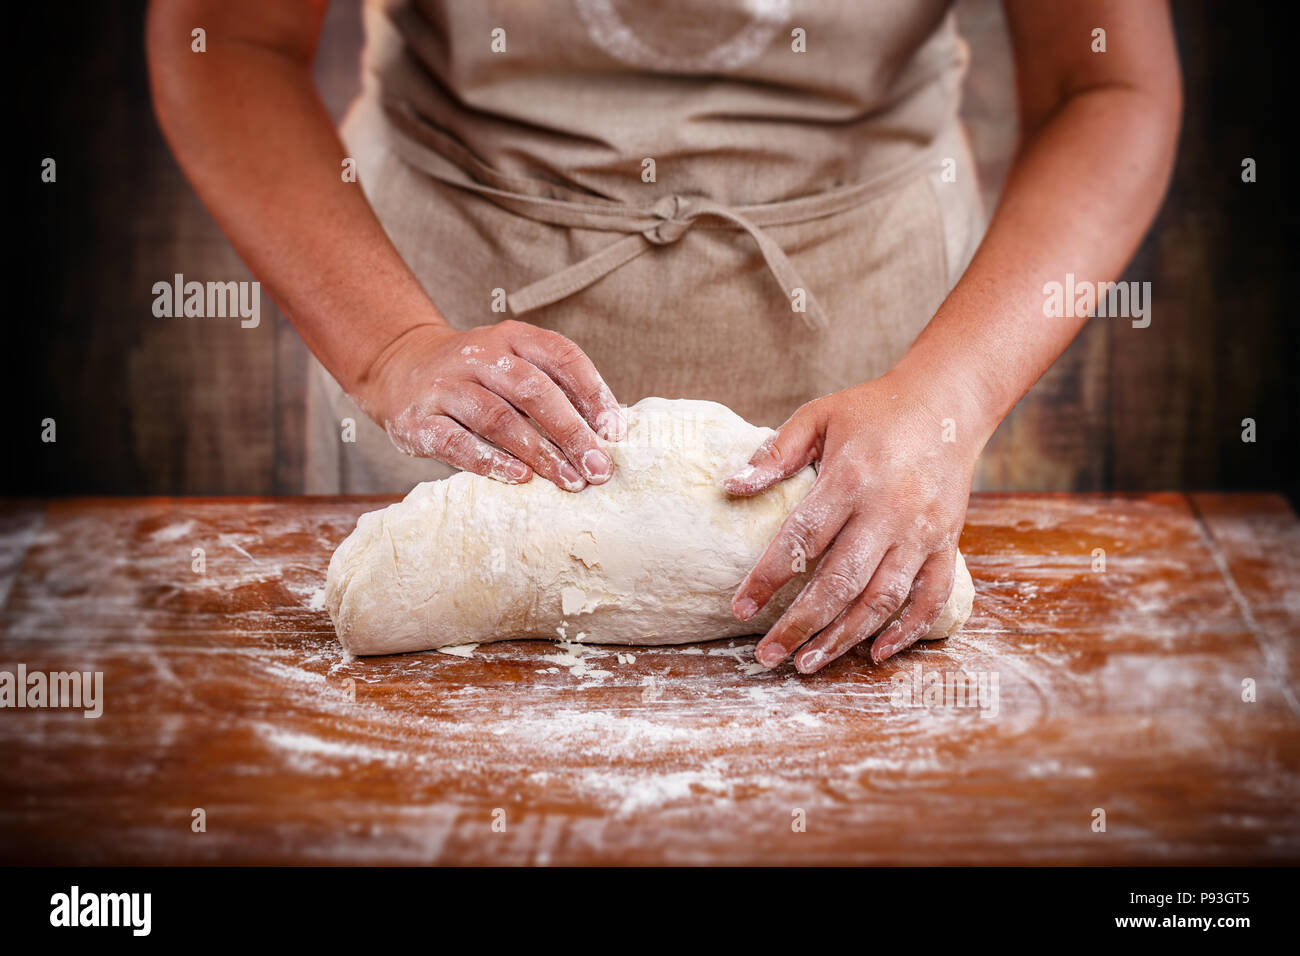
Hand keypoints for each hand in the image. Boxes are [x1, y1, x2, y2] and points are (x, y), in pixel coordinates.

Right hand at [355, 320, 625, 490]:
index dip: (593, 393)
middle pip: (533, 390)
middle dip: (571, 432)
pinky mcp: (417, 419)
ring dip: (538, 453)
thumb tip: (605, 434)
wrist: (399, 366)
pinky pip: (455, 442)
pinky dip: (490, 461)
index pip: (562, 357)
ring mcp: (445, 385)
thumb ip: (554, 390)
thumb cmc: (477, 378)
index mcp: (512, 337)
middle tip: (598, 468)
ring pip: (497, 418)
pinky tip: (519, 478)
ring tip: (569, 480)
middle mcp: (479, 355)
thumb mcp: (514, 365)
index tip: (614, 431)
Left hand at [724, 373, 985, 672]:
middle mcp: (888, 512)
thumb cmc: (874, 410)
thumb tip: (731, 487)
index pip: (802, 539)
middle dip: (800, 625)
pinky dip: (907, 631)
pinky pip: (931, 597)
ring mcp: (921, 532)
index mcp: (850, 479)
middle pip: (840, 582)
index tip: (739, 607)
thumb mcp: (819, 416)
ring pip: (882, 600)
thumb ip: (775, 452)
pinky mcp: (947, 543)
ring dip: (844, 638)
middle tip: (767, 656)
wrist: (949, 402)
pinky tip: (875, 653)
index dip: (768, 577)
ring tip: (808, 663)